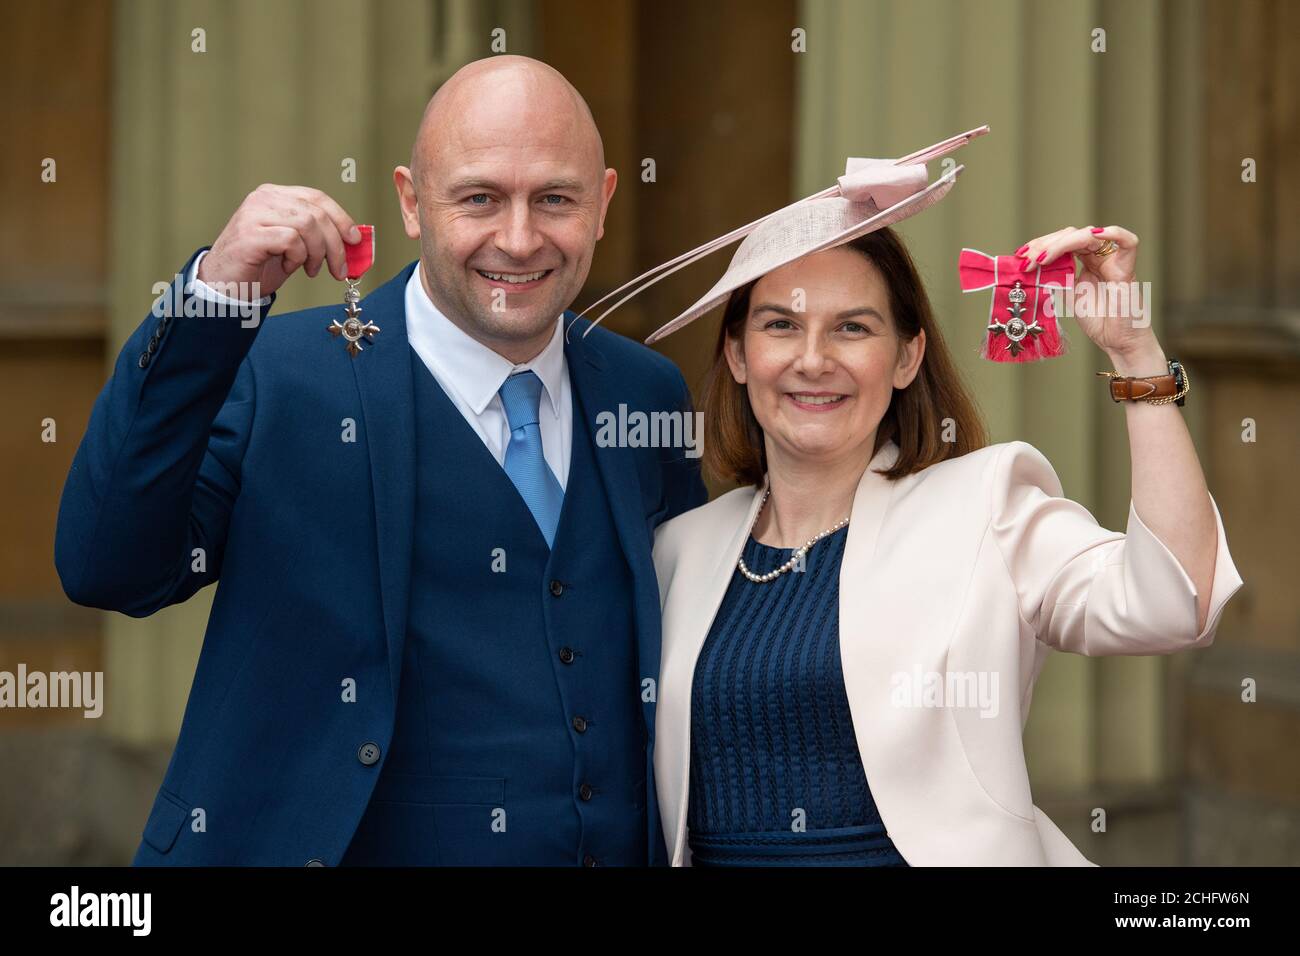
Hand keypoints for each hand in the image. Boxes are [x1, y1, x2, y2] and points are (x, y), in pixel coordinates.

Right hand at [197, 184, 361, 296]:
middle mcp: (263, 198)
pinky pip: (291, 240)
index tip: (354, 240)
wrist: (224, 285)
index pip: (316, 197)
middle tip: (338, 269)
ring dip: (317, 253)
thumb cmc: (260, 266)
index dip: (341, 218)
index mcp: (274, 195)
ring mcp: (254, 214)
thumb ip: (317, 236)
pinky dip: (297, 258)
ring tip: (310, 269)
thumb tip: (353, 238)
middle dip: (335, 244)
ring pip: (307, 224)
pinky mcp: (249, 234)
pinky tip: (287, 267)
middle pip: (316, 213)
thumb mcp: (294, 247)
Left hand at [1017, 224, 1158, 364]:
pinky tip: (1093, 235)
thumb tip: (1031, 264)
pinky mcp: (1126, 269)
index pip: (1063, 242)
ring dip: (1061, 243)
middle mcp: (1099, 257)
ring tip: (1042, 258)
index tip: (1020, 256)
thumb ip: (1054, 277)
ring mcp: (1112, 261)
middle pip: (1072, 235)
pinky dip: (1113, 233)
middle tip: (1026, 259)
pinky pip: (1128, 243)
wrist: (1116, 341)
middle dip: (1046, 244)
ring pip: (1089, 236)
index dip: (1041, 245)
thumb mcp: (1066, 295)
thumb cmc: (1097, 320)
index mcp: (1086, 261)